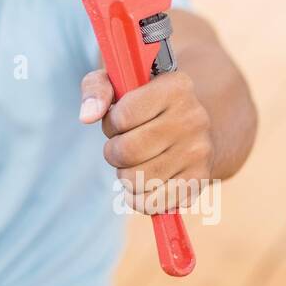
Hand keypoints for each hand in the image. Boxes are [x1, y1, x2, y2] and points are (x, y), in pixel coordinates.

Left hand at [79, 68, 213, 212]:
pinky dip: (139, 199)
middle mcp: (193, 118)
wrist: (193, 126)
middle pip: (126, 151)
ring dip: (125, 175)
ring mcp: (199, 151)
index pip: (122, 116)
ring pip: (136, 180)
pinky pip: (152, 203)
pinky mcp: (199, 180)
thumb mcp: (119, 82)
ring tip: (135, 162)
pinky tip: (144, 183)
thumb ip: (96, 88)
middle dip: (113, 152)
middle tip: (122, 146)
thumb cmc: (146, 103)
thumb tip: (87, 116)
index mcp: (175, 87)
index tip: (118, 120)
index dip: (111, 123)